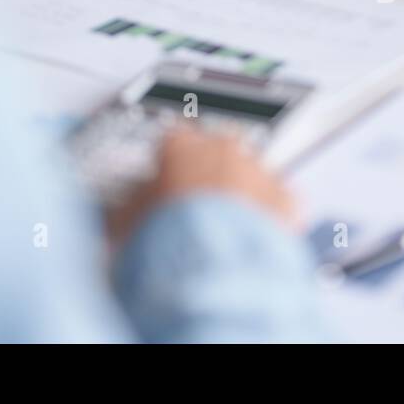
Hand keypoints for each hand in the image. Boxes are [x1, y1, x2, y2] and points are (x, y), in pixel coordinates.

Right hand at [106, 128, 297, 245]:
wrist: (214, 263)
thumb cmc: (169, 238)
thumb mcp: (127, 223)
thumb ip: (128, 210)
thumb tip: (118, 216)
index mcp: (181, 147)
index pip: (172, 140)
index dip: (168, 162)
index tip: (166, 177)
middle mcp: (223, 150)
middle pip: (218, 150)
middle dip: (209, 171)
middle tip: (197, 202)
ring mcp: (257, 171)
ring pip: (252, 173)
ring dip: (241, 192)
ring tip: (226, 227)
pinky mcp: (285, 199)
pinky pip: (281, 202)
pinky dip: (271, 216)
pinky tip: (257, 236)